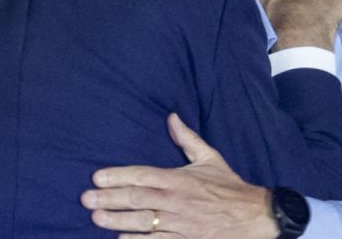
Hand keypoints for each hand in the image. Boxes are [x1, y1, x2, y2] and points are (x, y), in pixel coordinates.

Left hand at [80, 114, 278, 238]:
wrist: (255, 216)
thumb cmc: (229, 187)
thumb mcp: (210, 158)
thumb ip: (187, 139)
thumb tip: (171, 117)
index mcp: (180, 179)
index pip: (143, 175)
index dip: (118, 176)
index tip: (97, 178)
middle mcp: (178, 201)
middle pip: (137, 199)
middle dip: (109, 199)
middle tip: (86, 200)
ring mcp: (181, 224)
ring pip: (143, 222)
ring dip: (117, 221)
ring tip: (96, 218)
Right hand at [254, 0, 341, 51]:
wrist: (296, 40)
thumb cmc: (269, 23)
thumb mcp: (253, 3)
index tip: (277, 6)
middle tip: (294, 16)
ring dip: (315, 6)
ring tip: (309, 25)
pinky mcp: (337, 3)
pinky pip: (333, 9)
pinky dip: (329, 18)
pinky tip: (322, 29)